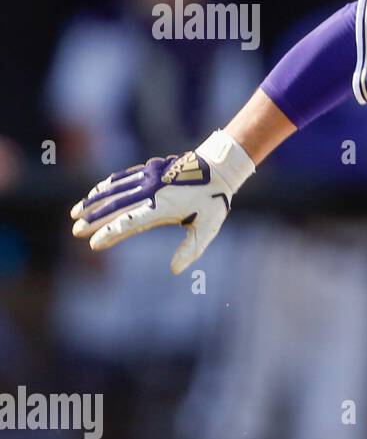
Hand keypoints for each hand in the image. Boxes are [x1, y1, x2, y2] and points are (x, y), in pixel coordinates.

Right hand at [69, 130, 254, 274]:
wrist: (219, 168)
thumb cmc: (213, 201)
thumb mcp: (208, 229)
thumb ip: (190, 250)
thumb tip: (174, 270)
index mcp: (164, 208)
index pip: (130, 222)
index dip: (110, 233)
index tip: (93, 244)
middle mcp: (152, 191)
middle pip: (116, 207)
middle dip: (94, 220)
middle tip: (76, 231)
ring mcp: (149, 178)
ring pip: (115, 190)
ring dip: (93, 202)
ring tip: (75, 213)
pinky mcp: (149, 169)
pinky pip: (122, 177)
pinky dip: (105, 186)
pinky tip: (93, 193)